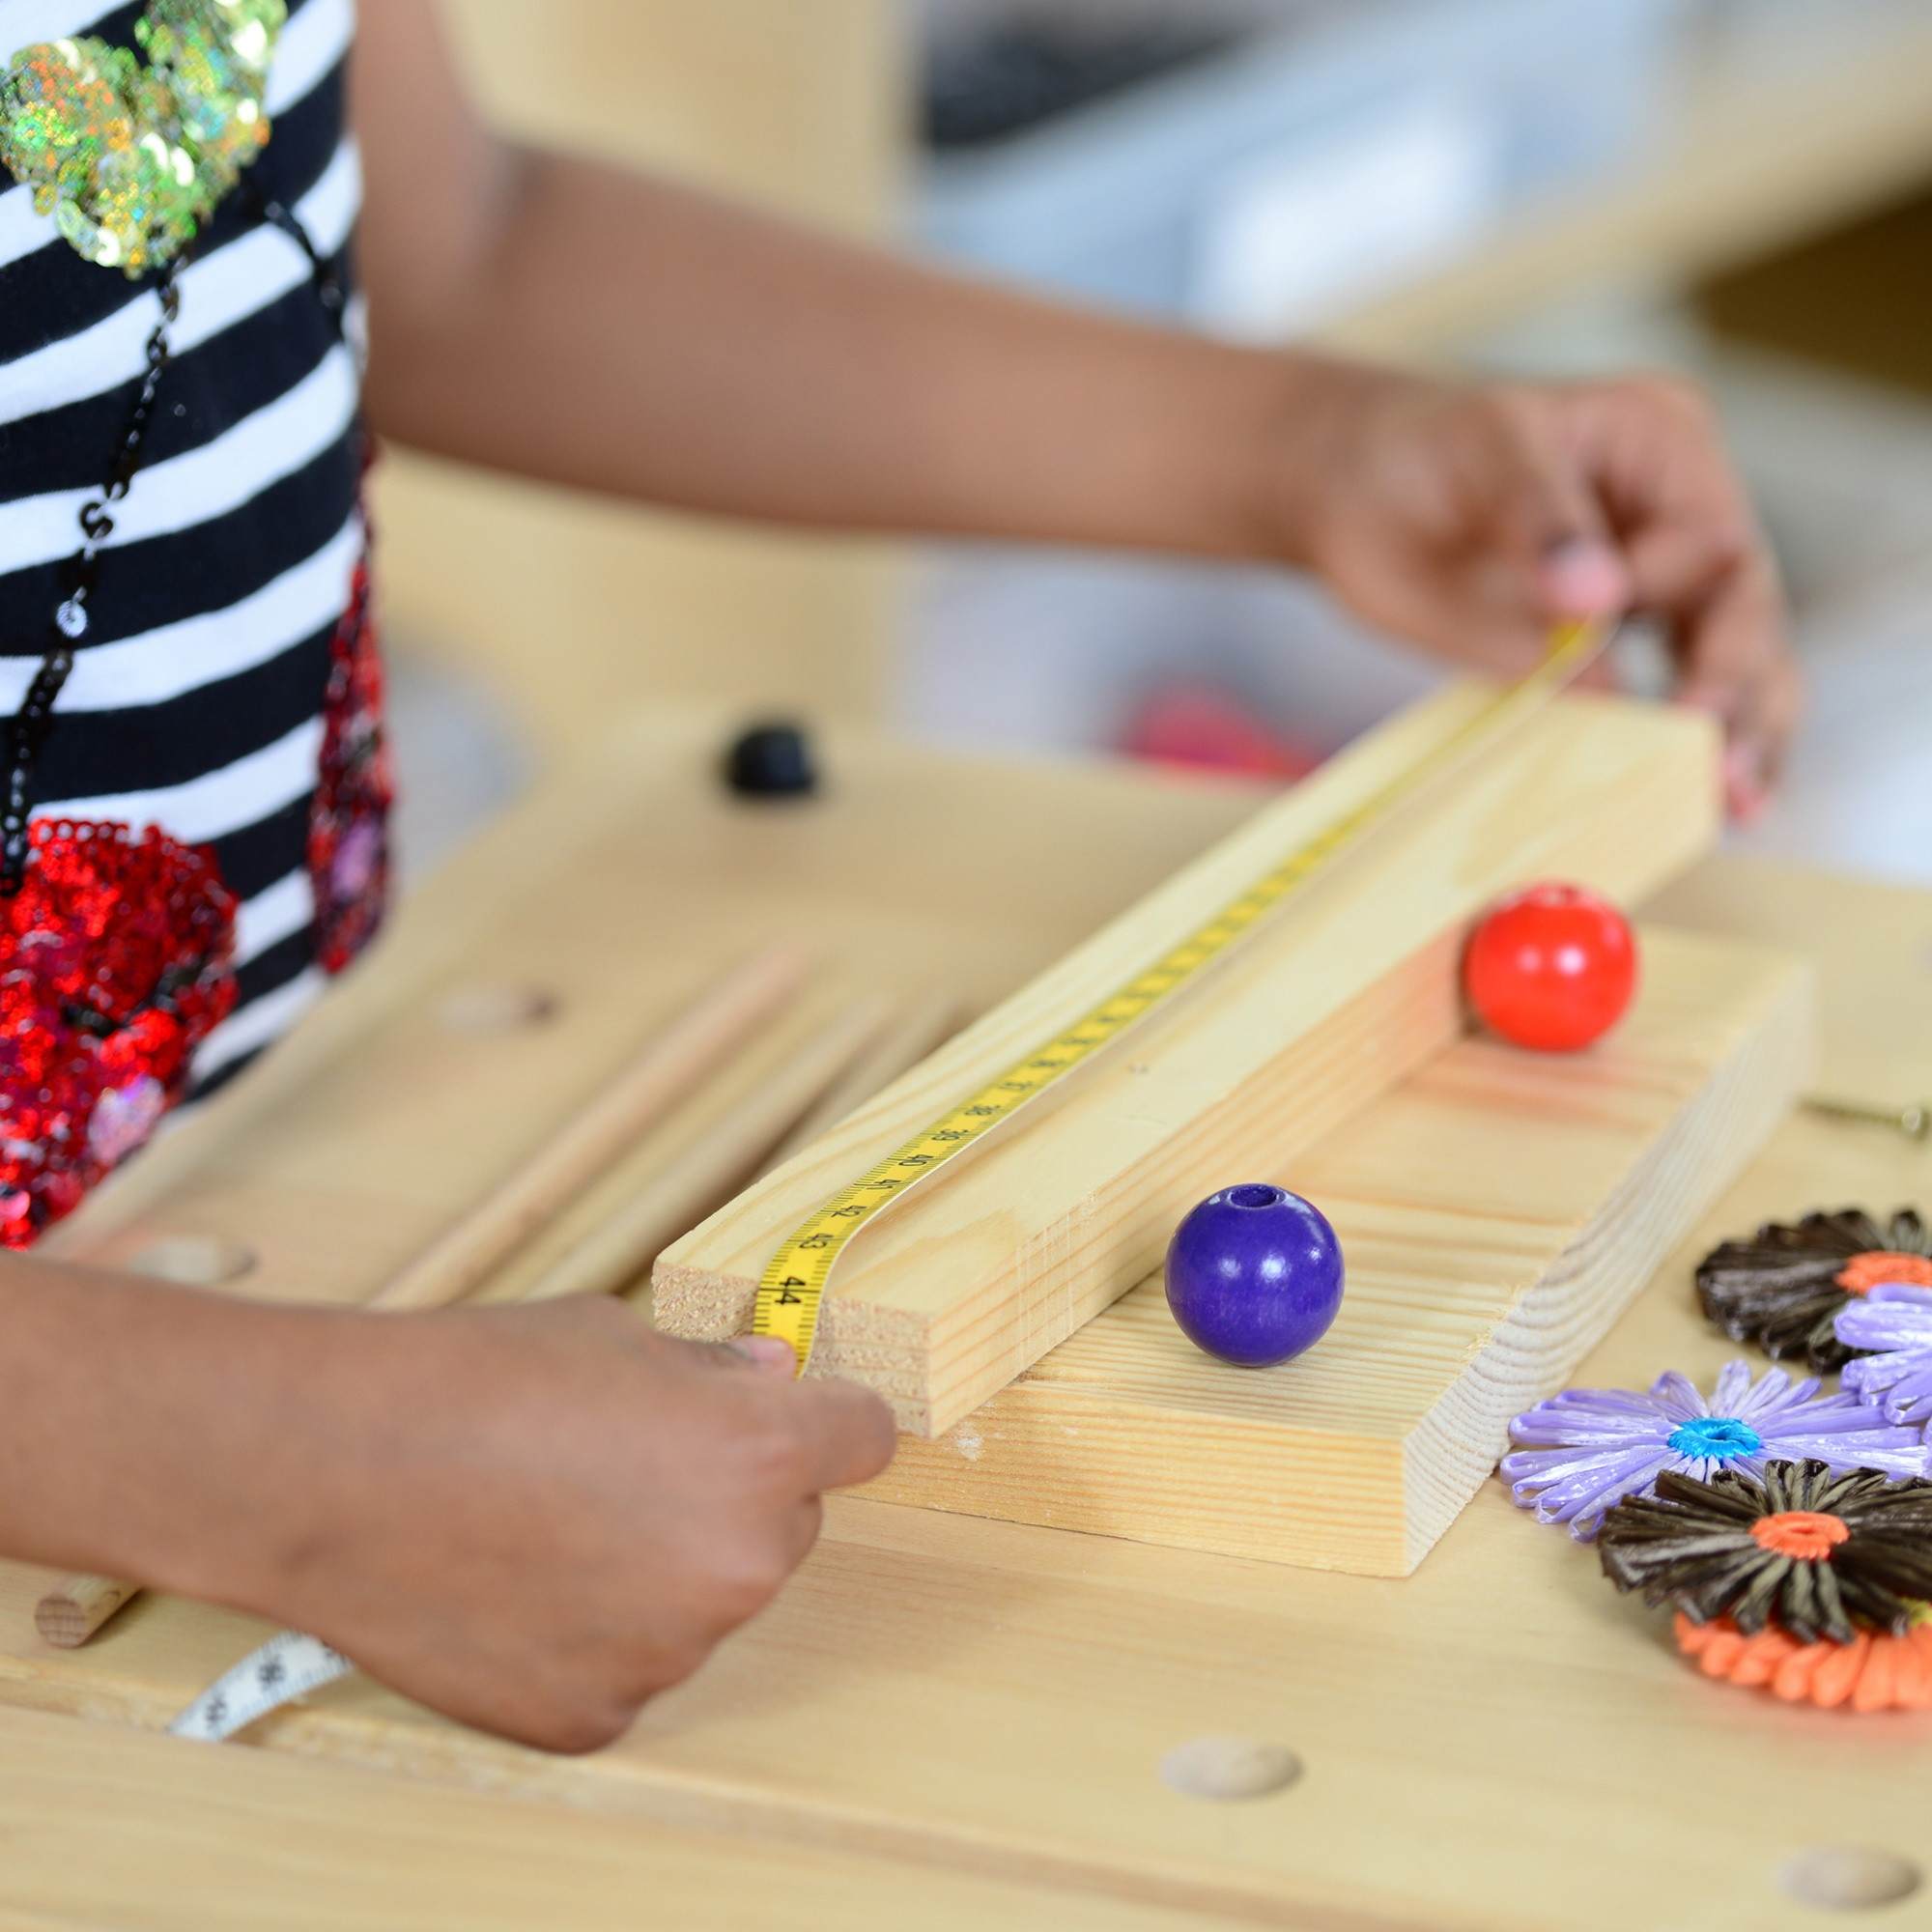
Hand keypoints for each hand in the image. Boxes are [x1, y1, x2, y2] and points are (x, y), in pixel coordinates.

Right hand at [223, 1302, 895, 1751]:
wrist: (328, 1468)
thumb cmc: (467, 1382)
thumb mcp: (611, 1334)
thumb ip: (709, 1369)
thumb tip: (768, 1375)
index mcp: (757, 1455)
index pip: (865, 1438)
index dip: (834, 1420)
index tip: (813, 1419)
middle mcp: (734, 1565)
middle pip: (785, 1526)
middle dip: (733, 1496)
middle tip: (630, 1466)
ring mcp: (668, 1652)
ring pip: (706, 1599)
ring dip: (662, 1568)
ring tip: (551, 1519)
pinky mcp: (596, 1715)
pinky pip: (633, 1666)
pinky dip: (596, 1635)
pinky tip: (521, 1585)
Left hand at [1273, 364, 1799, 817]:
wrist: (1351, 491)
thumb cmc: (1406, 455)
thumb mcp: (1472, 463)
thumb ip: (1536, 530)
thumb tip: (1600, 607)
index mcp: (1658, 436)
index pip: (1708, 537)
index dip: (1671, 601)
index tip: (1627, 650)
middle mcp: (1678, 505)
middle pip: (1742, 604)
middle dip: (1738, 687)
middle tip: (1723, 770)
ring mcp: (1661, 572)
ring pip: (1736, 653)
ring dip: (1743, 728)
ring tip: (1736, 799)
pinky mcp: (1628, 633)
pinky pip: (1683, 688)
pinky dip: (1696, 741)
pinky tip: (1714, 800)